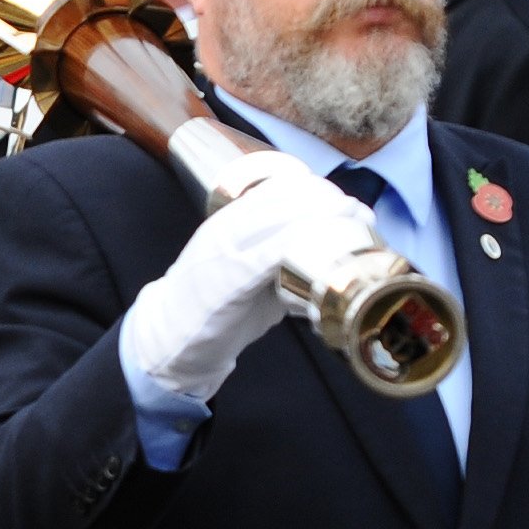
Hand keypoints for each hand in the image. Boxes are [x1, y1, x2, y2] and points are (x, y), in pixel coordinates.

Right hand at [123, 162, 379, 406]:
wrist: (167, 340)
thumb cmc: (211, 308)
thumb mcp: (243, 270)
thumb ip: (277, 259)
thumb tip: (322, 253)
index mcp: (229, 220)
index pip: (278, 188)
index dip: (319, 189)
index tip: (348, 202)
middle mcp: (227, 227)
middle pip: (287, 199)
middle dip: (331, 201)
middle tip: (360, 215)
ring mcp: (225, 251)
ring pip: (282, 219)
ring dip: (325, 218)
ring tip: (356, 225)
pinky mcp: (228, 279)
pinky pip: (269, 254)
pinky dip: (300, 246)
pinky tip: (326, 249)